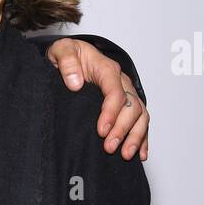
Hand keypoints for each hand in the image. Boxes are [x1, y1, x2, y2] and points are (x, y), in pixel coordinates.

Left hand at [45, 38, 149, 160]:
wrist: (71, 55)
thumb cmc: (68, 53)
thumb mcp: (61, 49)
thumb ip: (67, 62)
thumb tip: (75, 83)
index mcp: (106, 69)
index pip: (115, 91)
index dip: (111, 112)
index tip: (101, 130)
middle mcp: (121, 81)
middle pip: (131, 106)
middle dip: (123, 129)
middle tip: (110, 147)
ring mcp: (125, 93)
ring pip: (140, 115)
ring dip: (135, 136)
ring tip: (125, 155)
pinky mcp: (125, 104)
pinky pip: (140, 120)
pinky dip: (142, 137)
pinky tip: (140, 153)